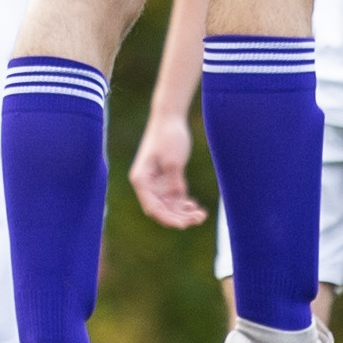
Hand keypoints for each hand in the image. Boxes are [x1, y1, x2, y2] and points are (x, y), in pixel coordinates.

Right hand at [127, 112, 207, 228]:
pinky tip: (196, 206)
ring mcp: (157, 182)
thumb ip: (175, 183)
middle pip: (162, 210)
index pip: (153, 208)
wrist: (170, 117)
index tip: (184, 225)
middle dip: (179, 217)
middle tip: (199, 218)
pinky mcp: (166, 178)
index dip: (168, 219)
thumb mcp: (173, 161)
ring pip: (169, 206)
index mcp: (141, 180)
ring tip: (201, 214)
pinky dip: (184, 204)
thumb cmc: (168, 136)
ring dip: (184, 213)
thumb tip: (179, 201)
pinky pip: (174, 198)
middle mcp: (146, 184)